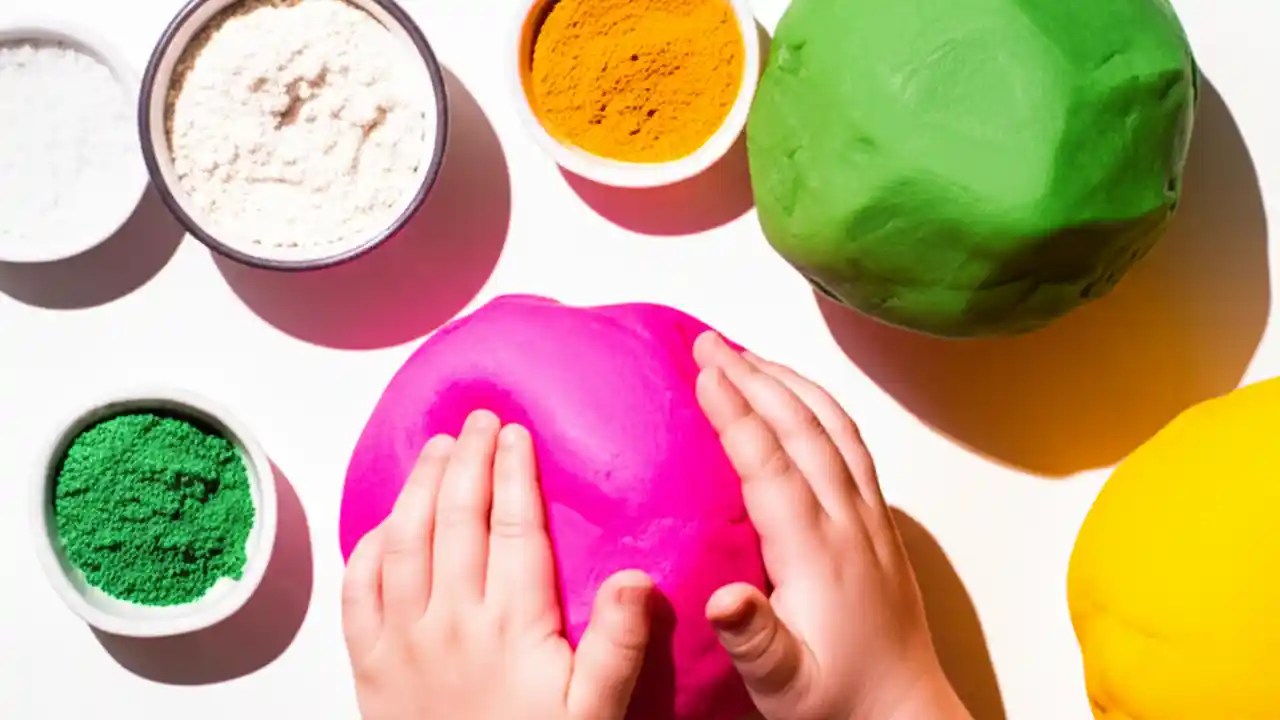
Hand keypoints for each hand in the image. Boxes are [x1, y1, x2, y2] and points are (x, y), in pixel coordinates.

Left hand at [342, 410, 654, 719]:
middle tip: (479, 419)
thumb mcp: (595, 715)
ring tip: (438, 447)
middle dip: (468, 460)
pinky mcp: (368, 665)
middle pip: (456, 518)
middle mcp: (452, 620)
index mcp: (514, 626)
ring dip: (420, 485)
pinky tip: (384, 523)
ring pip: (404, 540)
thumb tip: (638, 576)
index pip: (515, 527)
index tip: (516, 432)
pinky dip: (368, 547)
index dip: (515, 473)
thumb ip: (618, 646)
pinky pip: (357, 591)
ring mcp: (402, 639)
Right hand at [692, 333, 971, 719]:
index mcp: (817, 554)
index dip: (738, 413)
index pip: (772, 465)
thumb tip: (722, 597)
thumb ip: (755, 641)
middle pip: (803, 430)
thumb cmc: (836, 702)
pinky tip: (799, 399)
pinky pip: (852, 445)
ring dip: (790, 383)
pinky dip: (820, 407)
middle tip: (709, 342)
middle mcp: (849, 523)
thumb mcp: (786, 688)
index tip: (705, 370)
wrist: (904, 715)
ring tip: (748, 354)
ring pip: (834, 429)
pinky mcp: (879, 524)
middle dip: (756, 378)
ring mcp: (870, 518)